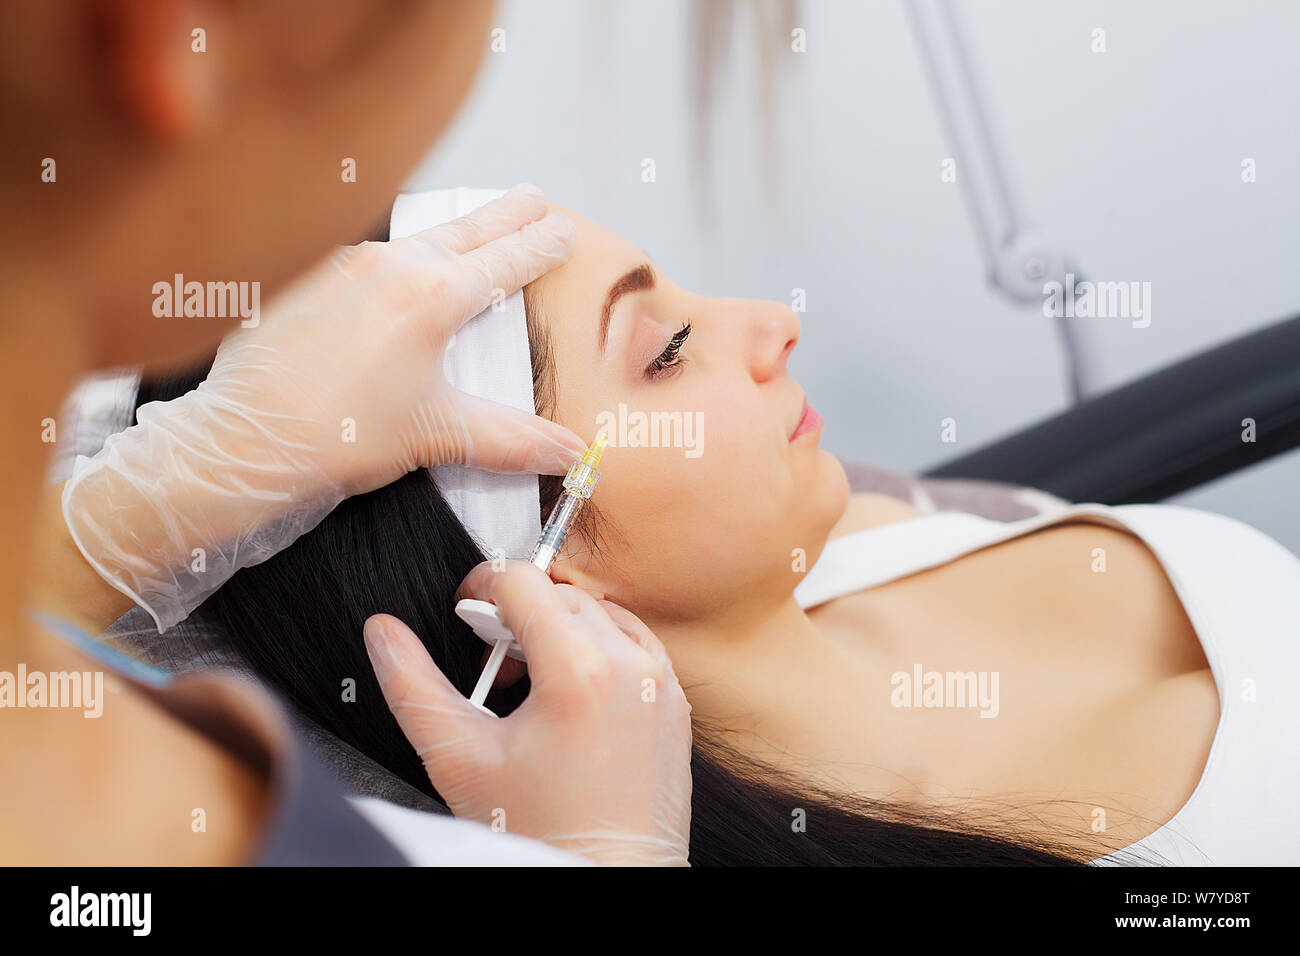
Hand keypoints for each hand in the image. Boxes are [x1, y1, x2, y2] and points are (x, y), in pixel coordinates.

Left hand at [205, 183, 585, 489]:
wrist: (241, 437)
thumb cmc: (333, 437)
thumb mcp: (436, 435)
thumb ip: (512, 439)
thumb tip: (570, 454)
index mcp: (432, 298)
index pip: (507, 261)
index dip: (541, 245)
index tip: (564, 229)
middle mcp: (388, 266)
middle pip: (466, 230)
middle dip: (506, 214)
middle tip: (536, 197)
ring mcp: (341, 264)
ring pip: (413, 238)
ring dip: (449, 233)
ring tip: (471, 231)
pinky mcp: (304, 275)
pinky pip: (363, 254)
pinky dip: (394, 256)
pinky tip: (394, 271)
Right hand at [364, 561, 692, 865]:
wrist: (605, 879)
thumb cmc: (539, 831)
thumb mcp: (458, 756)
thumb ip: (411, 683)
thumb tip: (383, 631)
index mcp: (579, 668)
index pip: (523, 580)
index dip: (481, 585)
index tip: (465, 611)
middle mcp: (630, 664)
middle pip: (561, 593)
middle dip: (519, 613)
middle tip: (492, 662)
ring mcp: (659, 681)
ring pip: (602, 613)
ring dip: (561, 628)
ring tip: (531, 681)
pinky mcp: (674, 702)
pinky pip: (635, 645)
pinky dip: (600, 650)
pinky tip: (570, 693)